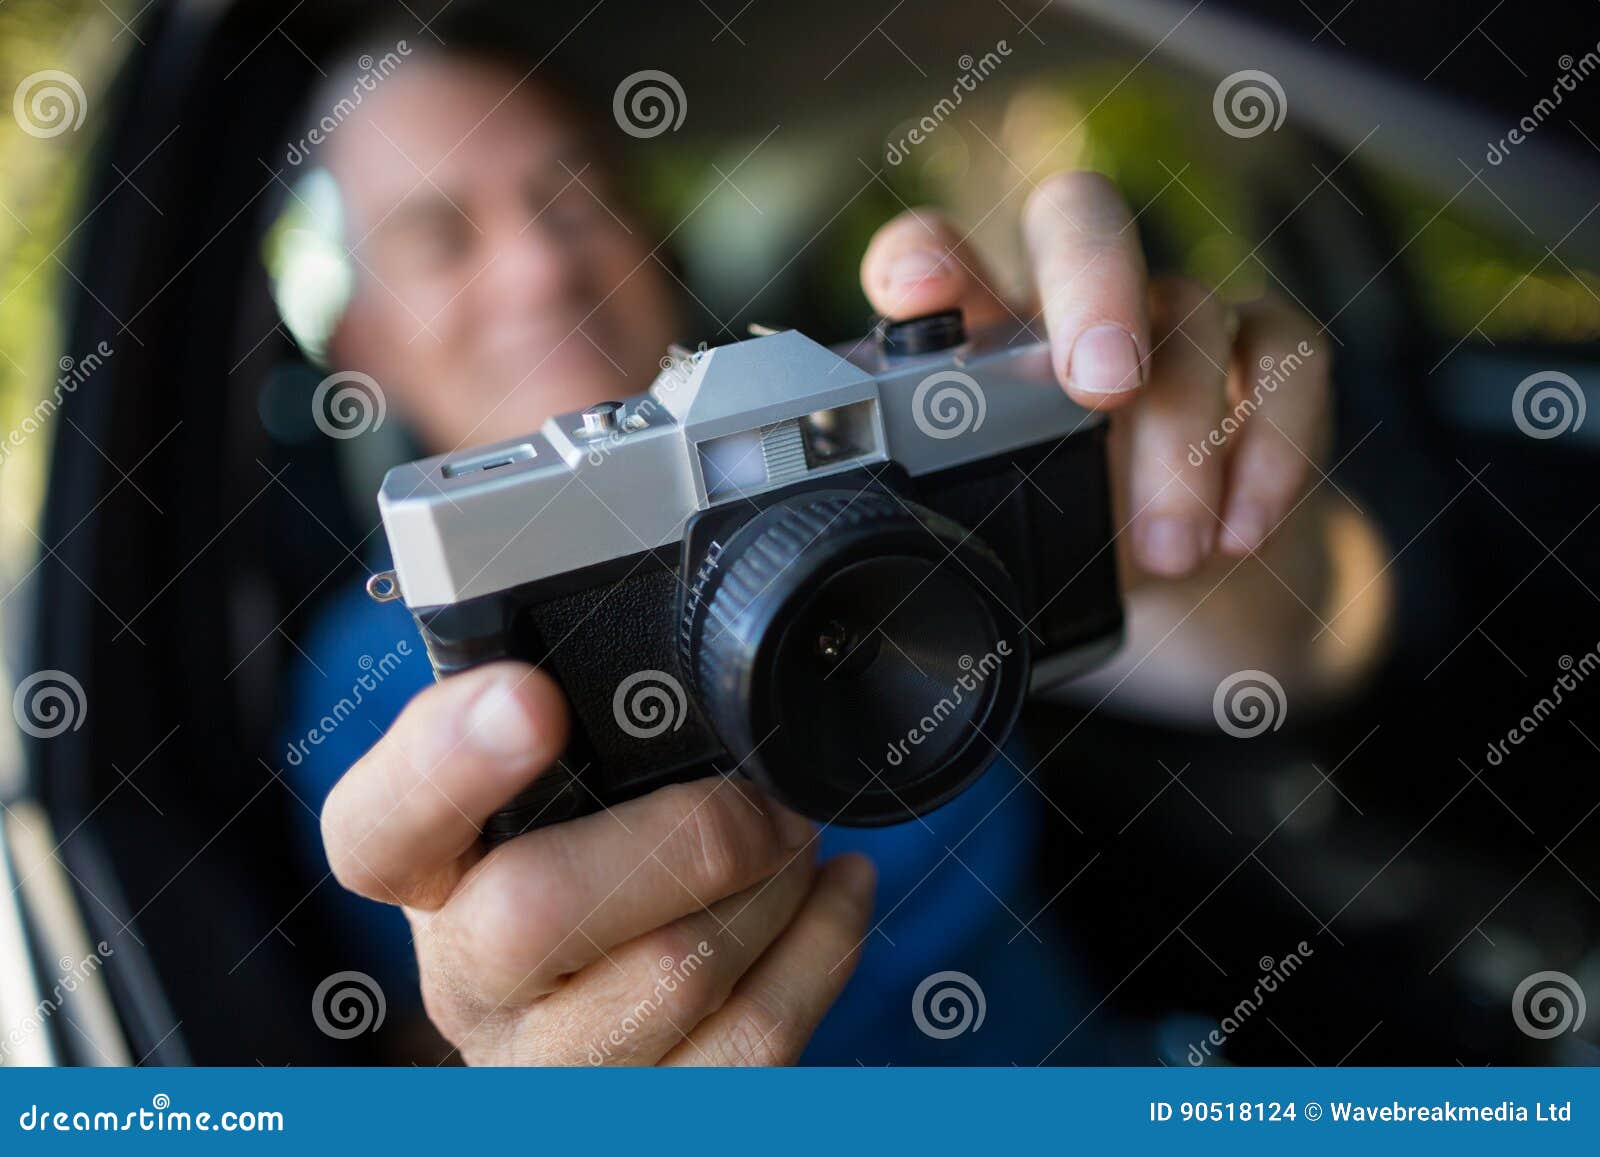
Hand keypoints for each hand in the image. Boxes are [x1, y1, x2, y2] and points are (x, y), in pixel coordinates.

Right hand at [321, 661, 874, 1064]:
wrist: (600, 1012)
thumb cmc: (582, 864)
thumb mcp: (550, 793)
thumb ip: (573, 727)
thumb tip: (670, 666)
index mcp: (425, 876)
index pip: (380, 825)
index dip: (447, 763)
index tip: (530, 701)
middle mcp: (467, 983)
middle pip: (537, 911)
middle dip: (690, 837)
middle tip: (761, 803)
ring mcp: (553, 1070)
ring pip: (674, 979)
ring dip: (773, 889)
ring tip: (795, 840)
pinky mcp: (651, 1113)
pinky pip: (753, 1048)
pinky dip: (821, 950)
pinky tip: (835, 896)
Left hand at [859, 171, 1330, 585]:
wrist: (1202, 587)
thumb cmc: (1083, 548)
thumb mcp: (1012, 544)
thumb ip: (966, 525)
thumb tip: (890, 568)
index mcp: (988, 341)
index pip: (938, 255)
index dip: (921, 254)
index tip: (912, 293)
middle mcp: (1076, 308)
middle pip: (1078, 216)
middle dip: (1093, 286)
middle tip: (1100, 389)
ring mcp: (1176, 321)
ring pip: (1191, 312)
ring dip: (1184, 442)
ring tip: (1168, 552)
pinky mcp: (1266, 356)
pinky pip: (1287, 358)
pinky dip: (1271, 448)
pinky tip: (1239, 532)